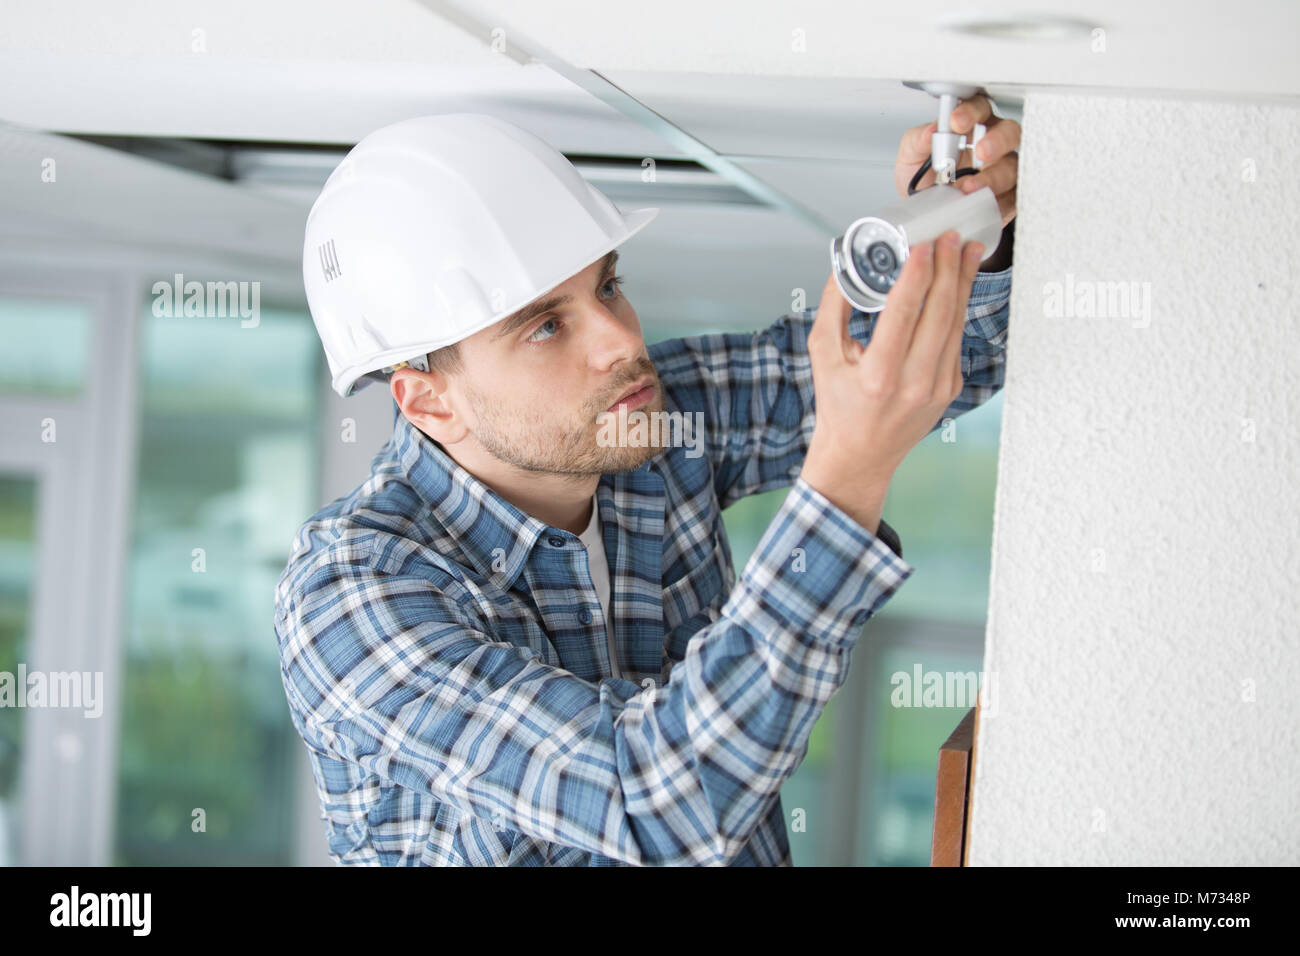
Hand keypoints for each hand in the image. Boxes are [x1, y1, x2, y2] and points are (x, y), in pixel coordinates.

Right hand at [802, 230, 983, 533]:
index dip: (918, 274)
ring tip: (966, 250)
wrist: (861, 457)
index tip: (924, 245)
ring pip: (955, 323)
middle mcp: (913, 383)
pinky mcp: (950, 388)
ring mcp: (937, 387)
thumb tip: (845, 264)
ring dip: (962, 282)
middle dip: (948, 268)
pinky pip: (955, 339)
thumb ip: (833, 307)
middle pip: (939, 312)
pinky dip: (956, 308)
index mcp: (878, 375)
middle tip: (952, 236)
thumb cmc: (839, 406)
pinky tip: (956, 284)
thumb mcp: (823, 355)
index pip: (904, 313)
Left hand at [893, 93, 1019, 227]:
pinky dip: (999, 201)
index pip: (979, 108)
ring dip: (994, 176)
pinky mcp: (1006, 198)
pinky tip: (981, 203)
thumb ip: (917, 140)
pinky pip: (1012, 197)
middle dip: (997, 139)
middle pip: (1009, 132)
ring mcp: (1002, 171)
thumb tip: (931, 131)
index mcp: (970, 128)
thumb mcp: (911, 158)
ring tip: (969, 187)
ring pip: (1012, 167)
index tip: (956, 122)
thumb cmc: (925, 180)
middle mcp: (991, 145)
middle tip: (980, 151)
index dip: (971, 112)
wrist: (926, 218)